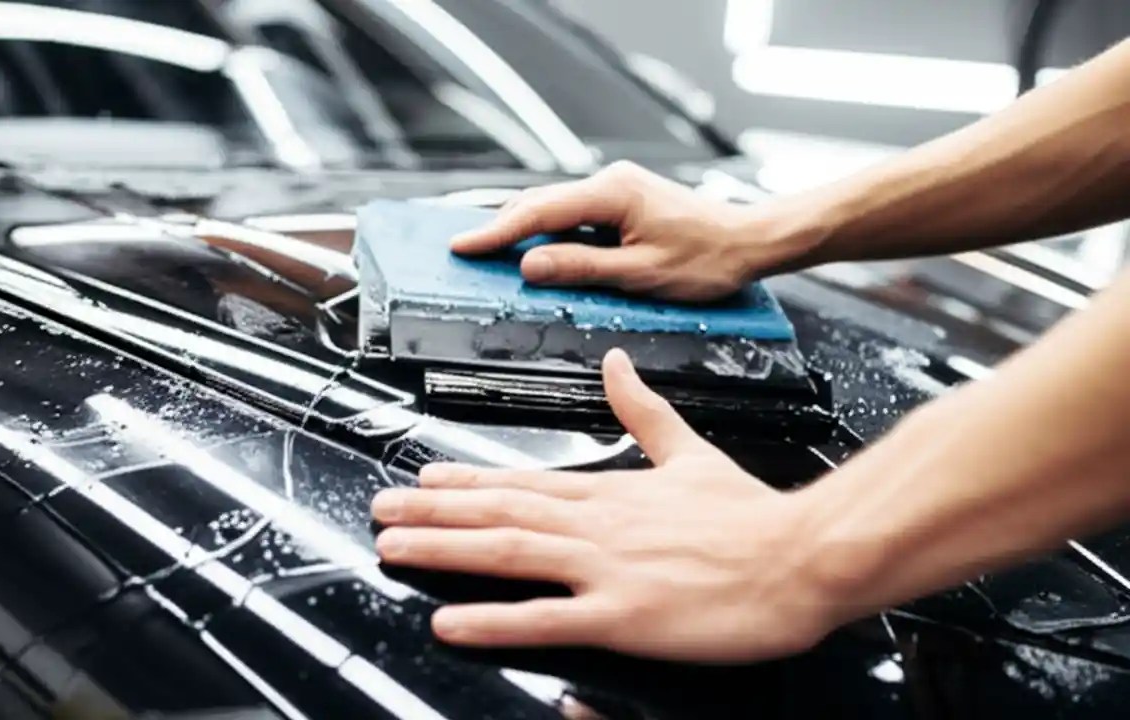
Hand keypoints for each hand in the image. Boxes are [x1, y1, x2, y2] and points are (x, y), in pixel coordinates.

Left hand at [371, 349, 838, 662]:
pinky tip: (451, 620)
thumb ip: (644, 412)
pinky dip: (494, 619)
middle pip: (498, 513)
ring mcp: (606, 567)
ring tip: (394, 547)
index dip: (465, 481)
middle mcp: (597, 523)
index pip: (521, 481)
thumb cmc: (751, 515)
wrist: (803, 555)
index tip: (422, 477)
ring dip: (443, 550)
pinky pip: (546, 618)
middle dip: (432, 512)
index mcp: (610, 490)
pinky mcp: (624, 614)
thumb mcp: (691, 451)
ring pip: (507, 552)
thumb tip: (616, 365)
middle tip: (380, 509)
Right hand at [450, 161, 790, 301]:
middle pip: (538, 204)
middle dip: (499, 228)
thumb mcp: (640, 274)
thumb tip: (529, 266)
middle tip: (463, 251)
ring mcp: (615, 189)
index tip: (462, 246)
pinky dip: (546, 230)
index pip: (538, 213)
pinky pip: (571, 213)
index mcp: (611, 194)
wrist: (747, 242)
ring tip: (487, 250)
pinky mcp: (621, 201)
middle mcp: (609, 182)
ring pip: (552, 207)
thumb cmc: (705, 260)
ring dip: (521, 228)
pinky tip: (531, 248)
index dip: (496, 233)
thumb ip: (581, 268)